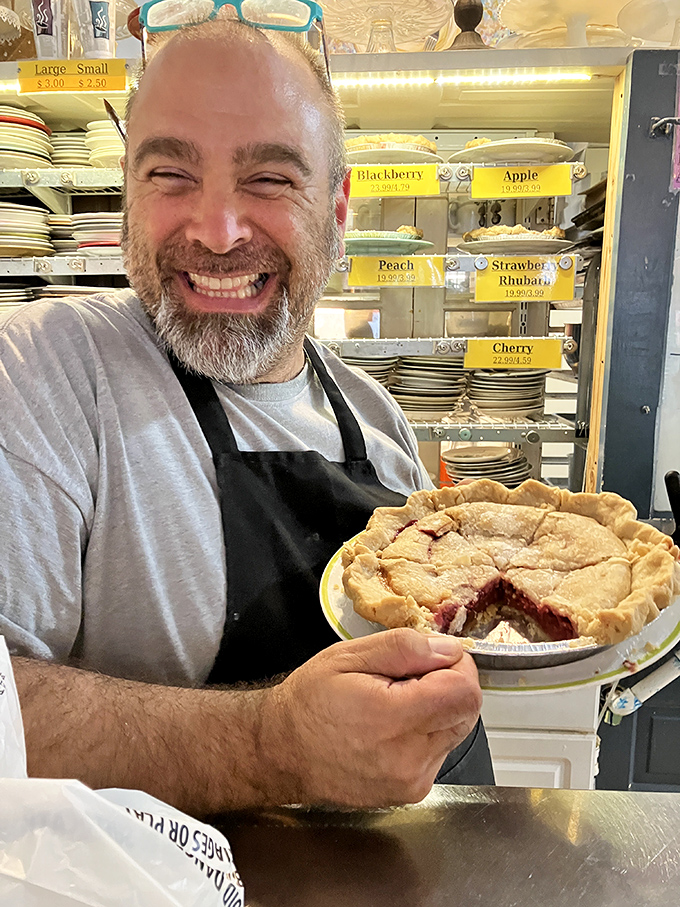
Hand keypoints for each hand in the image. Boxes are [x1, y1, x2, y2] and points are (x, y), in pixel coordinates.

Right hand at [260, 628, 481, 807]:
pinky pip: (440, 751)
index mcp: (392, 719)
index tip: (433, 657)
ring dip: (438, 709)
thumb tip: (448, 650)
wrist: (281, 752)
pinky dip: (427, 732)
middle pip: (468, 711)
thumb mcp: (348, 656)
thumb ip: (404, 648)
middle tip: (409, 677)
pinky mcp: (412, 792)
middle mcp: (409, 757)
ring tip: (395, 702)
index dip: (457, 665)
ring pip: (457, 730)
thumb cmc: (309, 701)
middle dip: (449, 684)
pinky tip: (392, 726)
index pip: (465, 691)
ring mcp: (413, 780)